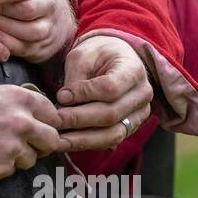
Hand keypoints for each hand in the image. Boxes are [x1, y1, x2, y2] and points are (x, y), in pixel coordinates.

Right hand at [0, 83, 65, 179]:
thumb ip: (13, 104)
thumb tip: (28, 114)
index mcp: (21, 99)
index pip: (53, 114)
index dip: (47, 122)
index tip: (41, 127)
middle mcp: (24, 123)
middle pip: (52, 140)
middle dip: (42, 144)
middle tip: (28, 144)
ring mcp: (15, 148)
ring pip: (31, 159)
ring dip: (19, 157)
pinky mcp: (2, 168)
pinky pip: (11, 170)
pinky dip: (1, 166)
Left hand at [54, 35, 153, 150]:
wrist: (115, 58)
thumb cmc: (97, 54)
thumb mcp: (83, 55)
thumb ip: (76, 77)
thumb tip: (65, 101)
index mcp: (133, 70)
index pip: (109, 88)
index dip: (84, 94)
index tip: (61, 96)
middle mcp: (142, 94)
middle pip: (111, 114)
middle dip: (79, 119)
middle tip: (54, 120)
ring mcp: (139, 113)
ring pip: (113, 133)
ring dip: (83, 139)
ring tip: (58, 140)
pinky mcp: (131, 126)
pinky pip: (110, 140)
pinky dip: (88, 143)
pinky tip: (68, 143)